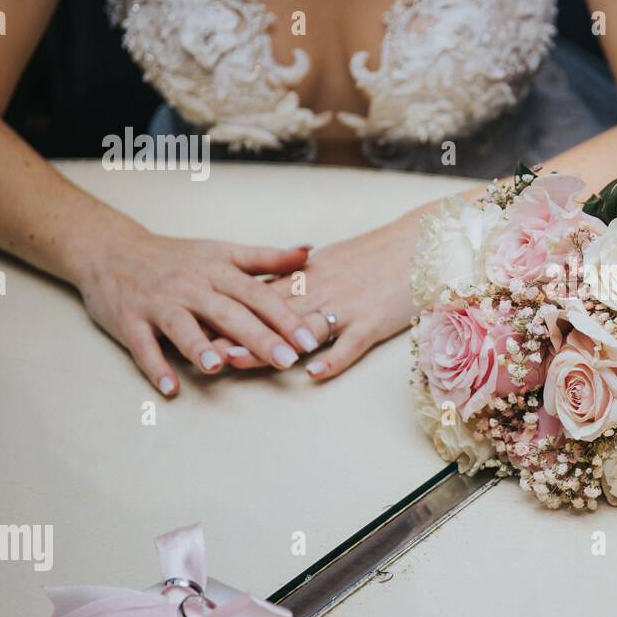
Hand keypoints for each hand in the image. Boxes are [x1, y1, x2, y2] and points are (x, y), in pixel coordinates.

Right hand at [75, 229, 319, 394]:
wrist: (111, 251)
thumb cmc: (177, 258)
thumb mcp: (222, 251)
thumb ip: (266, 257)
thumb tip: (309, 252)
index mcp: (217, 271)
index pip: (256, 294)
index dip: (284, 316)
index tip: (309, 340)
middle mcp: (190, 286)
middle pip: (227, 312)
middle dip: (258, 337)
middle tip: (286, 360)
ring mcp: (158, 304)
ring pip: (181, 326)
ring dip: (198, 347)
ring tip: (218, 367)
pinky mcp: (129, 321)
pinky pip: (142, 347)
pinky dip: (155, 367)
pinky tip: (170, 388)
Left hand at [209, 217, 416, 381]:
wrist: (421, 243)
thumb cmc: (380, 254)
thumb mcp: (334, 261)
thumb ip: (303, 278)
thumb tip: (273, 291)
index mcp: (309, 275)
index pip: (260, 295)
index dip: (227, 312)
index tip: (195, 323)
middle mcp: (321, 289)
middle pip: (270, 314)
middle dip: (233, 332)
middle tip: (199, 348)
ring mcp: (347, 305)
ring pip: (301, 329)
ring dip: (268, 346)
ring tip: (238, 362)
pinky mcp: (374, 320)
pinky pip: (351, 342)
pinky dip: (333, 357)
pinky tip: (314, 372)